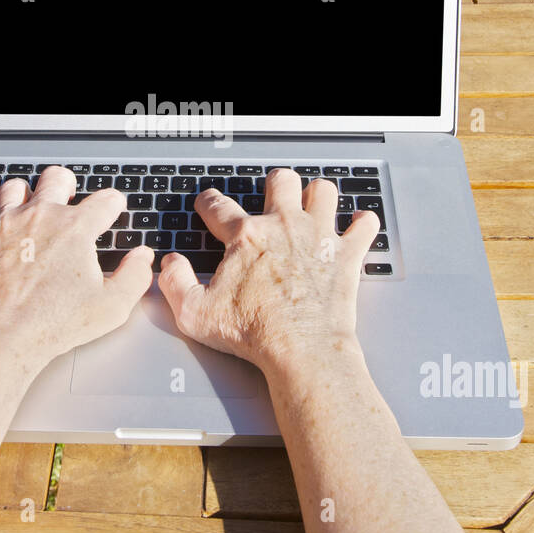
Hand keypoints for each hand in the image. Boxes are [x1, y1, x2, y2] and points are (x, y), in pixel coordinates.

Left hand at [0, 166, 152, 365]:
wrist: (5, 335)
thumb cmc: (55, 323)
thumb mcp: (112, 305)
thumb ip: (134, 276)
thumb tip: (142, 258)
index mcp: (76, 228)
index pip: (104, 201)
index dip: (113, 203)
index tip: (113, 207)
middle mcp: (40, 216)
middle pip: (56, 178)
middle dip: (65, 183)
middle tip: (68, 194)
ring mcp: (6, 224)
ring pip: (13, 188)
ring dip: (21, 193)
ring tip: (25, 203)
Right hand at [157, 168, 379, 371]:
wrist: (301, 351)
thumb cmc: (252, 334)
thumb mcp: (195, 314)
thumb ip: (175, 284)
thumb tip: (169, 264)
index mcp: (246, 237)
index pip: (219, 206)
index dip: (208, 201)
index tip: (208, 202)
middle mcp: (284, 226)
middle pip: (281, 181)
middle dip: (275, 185)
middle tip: (272, 196)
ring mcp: (319, 237)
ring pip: (323, 191)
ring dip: (317, 196)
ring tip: (312, 205)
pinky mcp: (346, 256)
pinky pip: (364, 226)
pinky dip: (362, 225)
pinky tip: (357, 227)